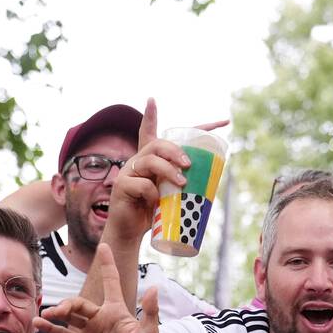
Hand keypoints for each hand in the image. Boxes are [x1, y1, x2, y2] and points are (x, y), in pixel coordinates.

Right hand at [34, 242, 160, 332]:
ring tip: (46, 316)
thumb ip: (151, 312)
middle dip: (69, 305)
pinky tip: (39, 324)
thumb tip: (154, 288)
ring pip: (69, 317)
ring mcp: (91, 330)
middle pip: (81, 304)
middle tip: (61, 311)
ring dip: (57, 314)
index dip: (107, 265)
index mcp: (117, 310)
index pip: (111, 282)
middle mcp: (101, 317)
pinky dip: (52, 329)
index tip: (104, 246)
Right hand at [103, 100, 226, 245]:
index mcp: (149, 159)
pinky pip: (142, 184)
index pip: (151, 132)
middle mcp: (137, 161)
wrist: (130, 232)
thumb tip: (211, 176)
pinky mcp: (121, 186)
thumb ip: (180, 181)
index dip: (152, 115)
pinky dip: (152, 193)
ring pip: (149, 160)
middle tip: (188, 164)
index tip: (152, 100)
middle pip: (156, 144)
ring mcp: (128, 172)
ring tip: (182, 183)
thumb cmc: (152, 212)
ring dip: (168, 170)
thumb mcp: (169, 193)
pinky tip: (154, 202)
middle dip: (175, 150)